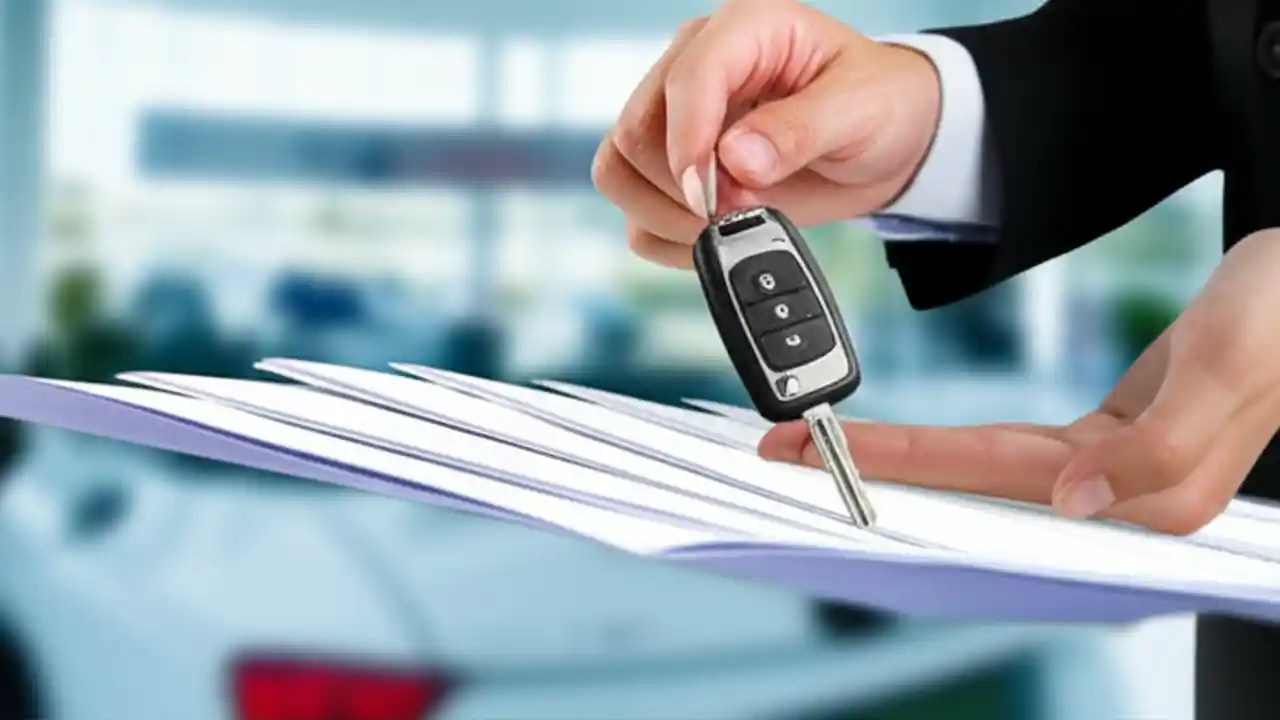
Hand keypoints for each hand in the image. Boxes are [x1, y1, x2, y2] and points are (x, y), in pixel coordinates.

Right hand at [592, 0, 941, 268]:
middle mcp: (693, 68)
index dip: (689, 143)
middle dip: (683, 188)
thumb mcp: (860, 108)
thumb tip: (736, 159)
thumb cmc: (878, 104)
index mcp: (741, 31)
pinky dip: (669, 238)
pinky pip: (636, 215)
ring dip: (667, 215)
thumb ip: (800, 130)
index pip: (686, 79)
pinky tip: (716, 233)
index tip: (713, 196)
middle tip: (743, 209)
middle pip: (635, 133)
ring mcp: (675, 120)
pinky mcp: (671, 170)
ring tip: (730, 221)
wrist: (884, 141)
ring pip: (619, 172)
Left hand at [760, 228, 1279, 534]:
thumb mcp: (1234, 365)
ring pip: (978, 466)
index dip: (894, 465)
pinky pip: (1005, 448)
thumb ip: (1160, 446)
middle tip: (784, 455)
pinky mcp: (1104, 437)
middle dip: (871, 469)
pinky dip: (948, 445)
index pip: (986, 478)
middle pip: (966, 481)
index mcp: (1144, 489)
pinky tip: (907, 449)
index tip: (819, 458)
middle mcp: (1116, 492)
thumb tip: (1072, 502)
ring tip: (822, 449)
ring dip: (898, 457)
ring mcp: (1107, 467)